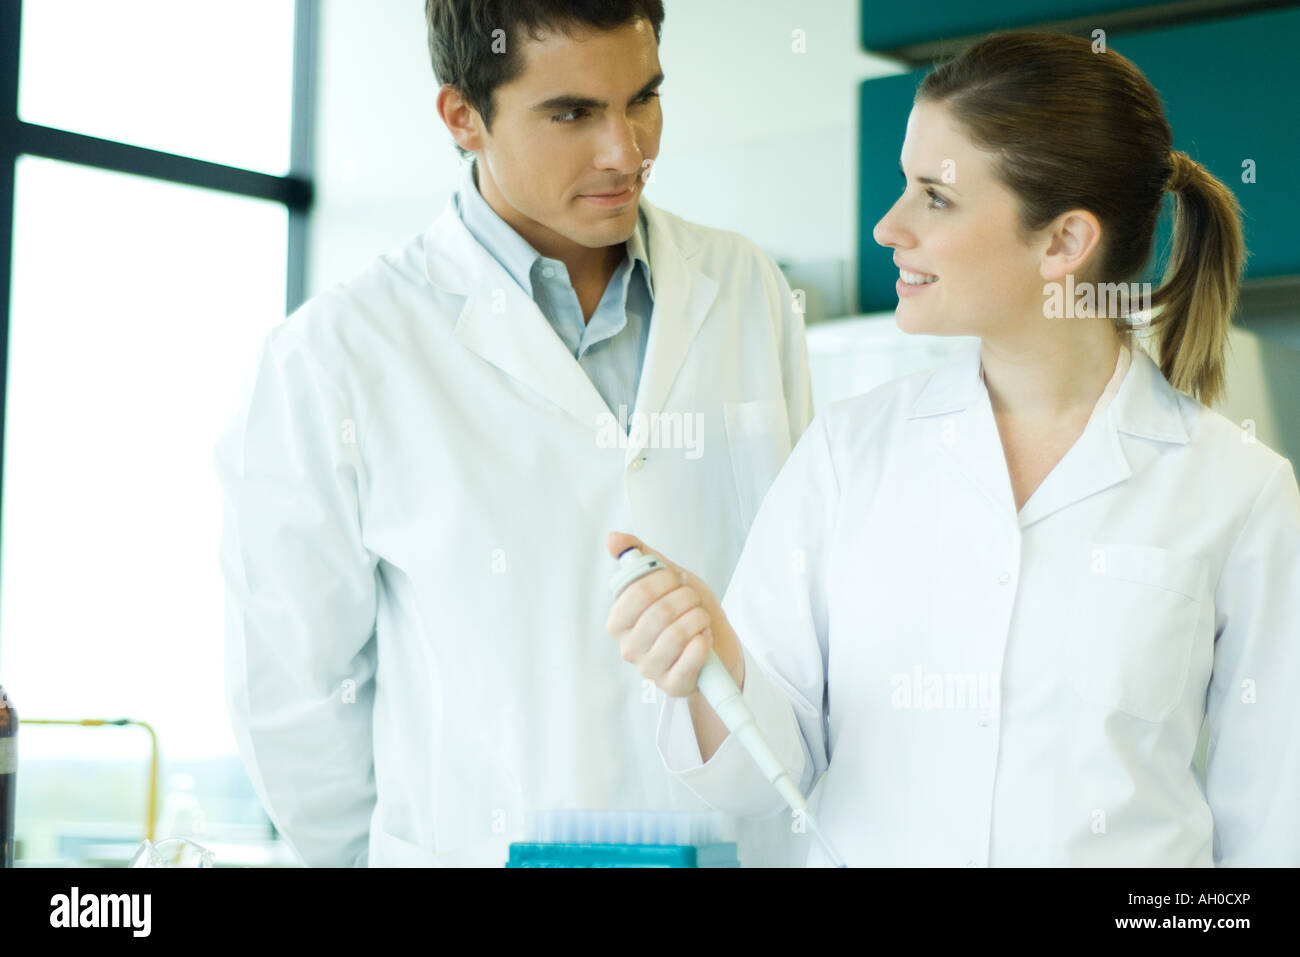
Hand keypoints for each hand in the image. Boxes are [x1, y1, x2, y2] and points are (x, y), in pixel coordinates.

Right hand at [604, 532, 744, 696]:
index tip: (677, 579)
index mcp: (619, 621)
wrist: (716, 644)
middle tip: (692, 600)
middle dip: (686, 599)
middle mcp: (628, 648)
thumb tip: (613, 539)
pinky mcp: (673, 686)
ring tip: (700, 618)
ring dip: (698, 619)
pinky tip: (704, 638)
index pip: (637, 593)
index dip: (664, 580)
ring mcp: (650, 670)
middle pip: (660, 612)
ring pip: (677, 634)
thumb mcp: (666, 580)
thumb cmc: (686, 612)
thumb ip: (641, 558)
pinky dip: (704, 641)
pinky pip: (691, 658)